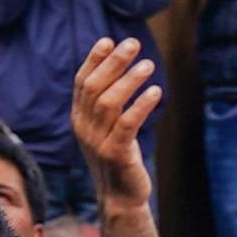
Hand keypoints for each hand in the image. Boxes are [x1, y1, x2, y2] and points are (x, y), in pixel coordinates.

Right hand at [69, 36, 166, 202]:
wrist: (120, 196)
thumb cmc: (118, 155)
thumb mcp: (106, 127)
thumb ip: (106, 102)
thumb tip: (116, 67)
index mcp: (79, 118)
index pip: (82, 83)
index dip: (94, 61)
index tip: (108, 40)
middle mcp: (84, 127)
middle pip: (94, 88)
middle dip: (113, 63)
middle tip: (133, 44)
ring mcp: (97, 141)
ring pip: (108, 103)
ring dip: (129, 81)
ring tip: (148, 65)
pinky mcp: (115, 154)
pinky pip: (126, 125)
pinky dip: (140, 106)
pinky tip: (156, 92)